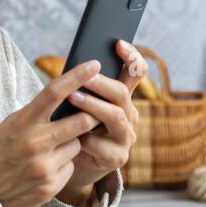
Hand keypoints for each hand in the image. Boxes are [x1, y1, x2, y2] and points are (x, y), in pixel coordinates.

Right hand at [0, 59, 103, 206]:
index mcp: (23, 122)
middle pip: (79, 121)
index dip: (76, 76)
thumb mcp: (11, 125)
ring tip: (49, 151)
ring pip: (77, 145)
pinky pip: (70, 166)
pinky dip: (63, 165)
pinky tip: (46, 170)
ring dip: (71, 145)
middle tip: (92, 113)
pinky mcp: (51, 185)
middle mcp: (35, 142)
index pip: (53, 92)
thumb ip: (36, 113)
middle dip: (91, 115)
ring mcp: (44, 165)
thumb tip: (66, 95)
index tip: (94, 64)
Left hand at [59, 39, 143, 201]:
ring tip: (73, 98)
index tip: (118, 43)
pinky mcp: (118, 158)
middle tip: (84, 77)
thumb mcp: (77, 104)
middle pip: (122, 93)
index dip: (131, 57)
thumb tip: (75, 64)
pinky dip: (87, 139)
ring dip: (94, 106)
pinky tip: (74, 138)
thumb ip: (82, 87)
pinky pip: (104, 145)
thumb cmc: (71, 127)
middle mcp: (129, 115)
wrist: (69, 164)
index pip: (136, 73)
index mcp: (122, 97)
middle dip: (102, 83)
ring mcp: (126, 137)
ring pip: (115, 116)